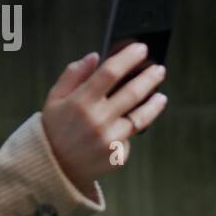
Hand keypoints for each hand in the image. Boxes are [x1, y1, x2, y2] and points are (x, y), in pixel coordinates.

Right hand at [41, 43, 168, 196]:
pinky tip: (130, 125)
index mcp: (80, 102)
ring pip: (140, 117)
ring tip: (161, 96)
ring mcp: (109, 140)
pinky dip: (131, 129)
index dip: (128, 57)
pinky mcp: (117, 156)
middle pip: (133, 92)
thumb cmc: (55, 127)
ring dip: (154, 104)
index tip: (141, 48)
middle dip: (149, 78)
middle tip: (159, 69)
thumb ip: (73, 75)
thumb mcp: (55, 98)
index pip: (110, 72)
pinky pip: (130, 138)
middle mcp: (97, 120)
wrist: (54, 167)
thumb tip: (95, 56)